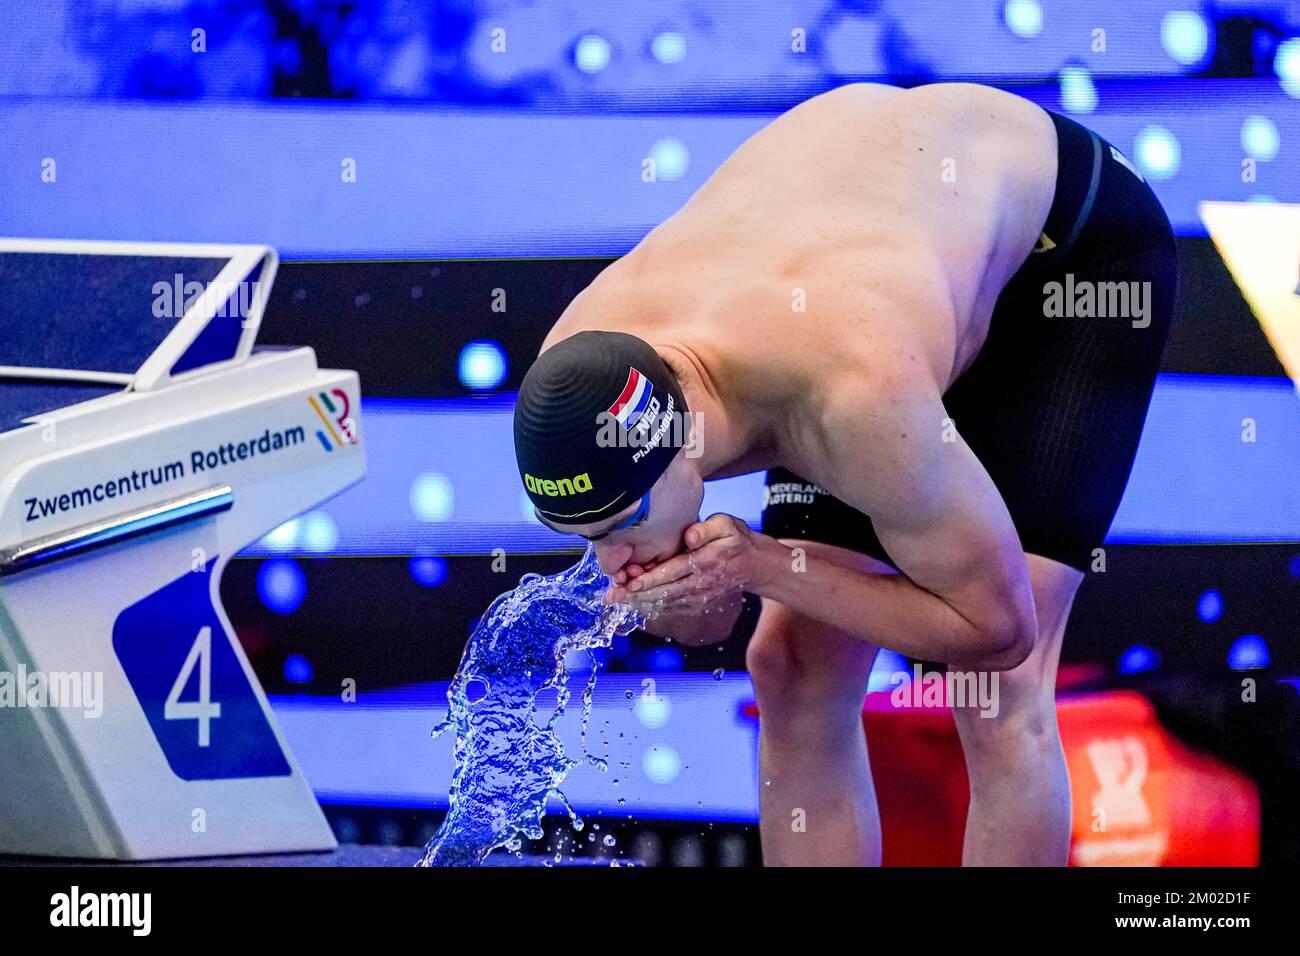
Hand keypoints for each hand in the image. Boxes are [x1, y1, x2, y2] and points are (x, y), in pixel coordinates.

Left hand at [604, 514, 779, 616]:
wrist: (756, 566)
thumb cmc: (737, 541)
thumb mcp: (727, 525)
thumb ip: (707, 528)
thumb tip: (689, 537)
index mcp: (706, 562)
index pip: (673, 573)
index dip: (649, 580)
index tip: (628, 584)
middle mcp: (701, 584)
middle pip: (663, 592)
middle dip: (635, 596)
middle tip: (610, 596)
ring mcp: (699, 597)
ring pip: (664, 603)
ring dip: (639, 603)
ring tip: (616, 601)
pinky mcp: (697, 603)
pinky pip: (671, 607)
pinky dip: (651, 606)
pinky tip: (633, 603)